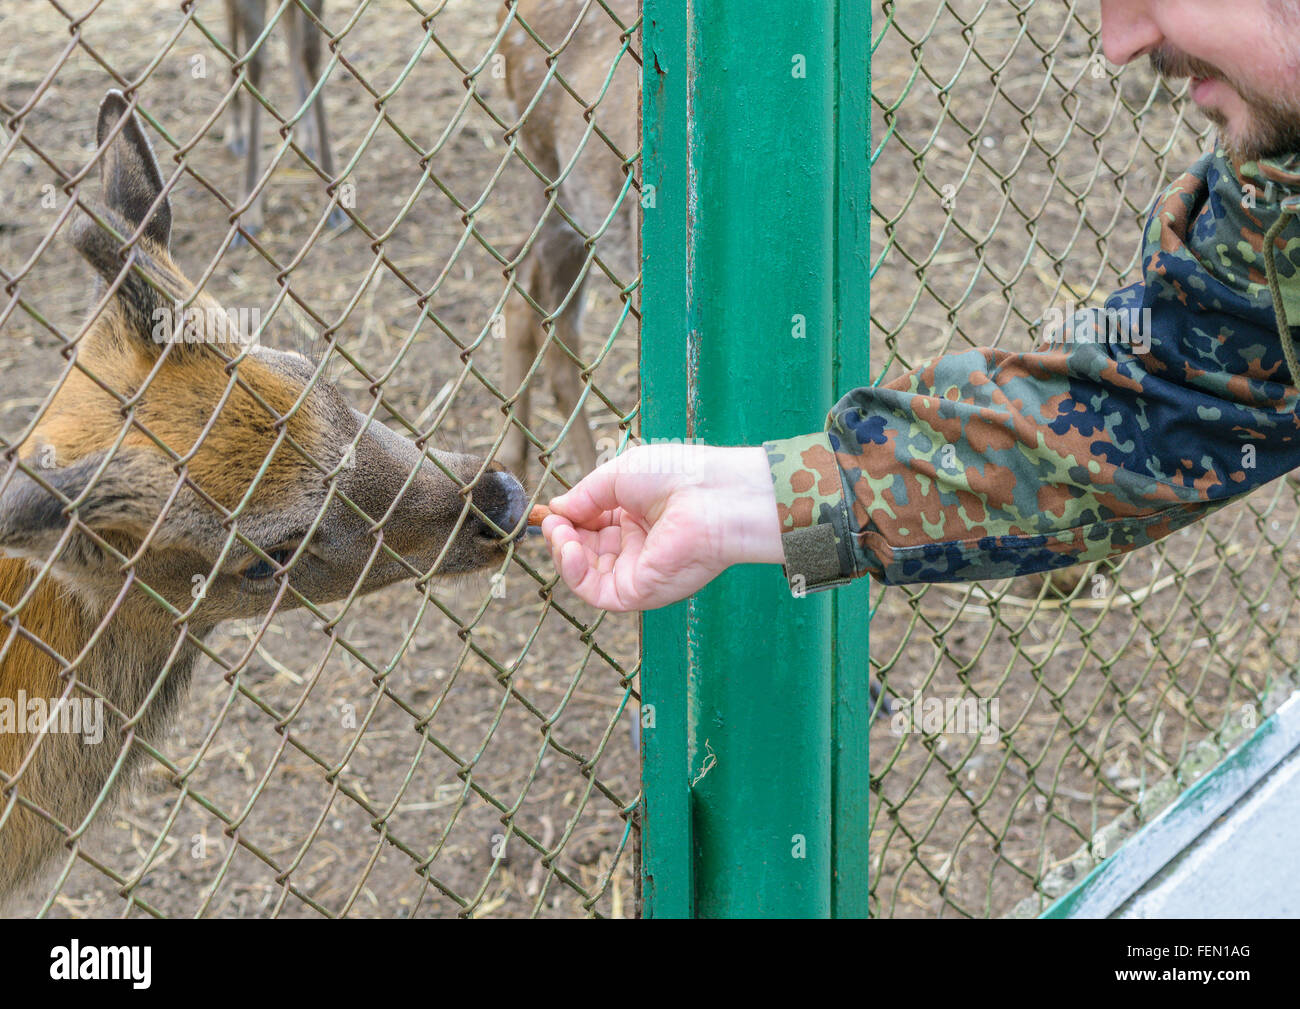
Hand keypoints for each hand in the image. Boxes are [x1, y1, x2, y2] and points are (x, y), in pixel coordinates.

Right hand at [540, 444, 784, 610]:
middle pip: (584, 551)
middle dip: (561, 536)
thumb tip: (555, 510)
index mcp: (635, 516)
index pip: (590, 526)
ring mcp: (638, 570)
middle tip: (551, 521)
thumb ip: (584, 496)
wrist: (712, 495)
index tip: (548, 511)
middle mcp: (637, 546)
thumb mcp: (618, 475)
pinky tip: (569, 548)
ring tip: (559, 531)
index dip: (566, 521)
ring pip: (585, 573)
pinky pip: (595, 591)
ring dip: (562, 553)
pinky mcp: (640, 591)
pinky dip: (573, 573)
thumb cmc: (676, 474)